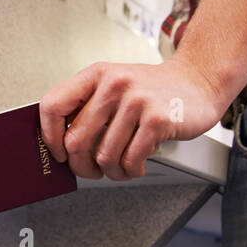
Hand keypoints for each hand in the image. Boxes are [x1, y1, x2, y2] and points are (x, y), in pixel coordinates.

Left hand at [39, 57, 227, 180]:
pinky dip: (131, 171)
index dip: (49, 136)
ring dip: (111, 171)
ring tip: (119, 168)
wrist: (197, 82)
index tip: (58, 152)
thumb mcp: (114, 85)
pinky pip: (130, 160)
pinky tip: (136, 166)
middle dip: (81, 166)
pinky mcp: (157, 120)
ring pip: (104, 156)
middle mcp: (114, 84)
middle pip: (76, 140)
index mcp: (96, 75)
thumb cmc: (151, 90)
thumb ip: (87, 107)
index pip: (52, 106)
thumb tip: (60, 146)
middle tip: (92, 170)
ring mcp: (136, 101)